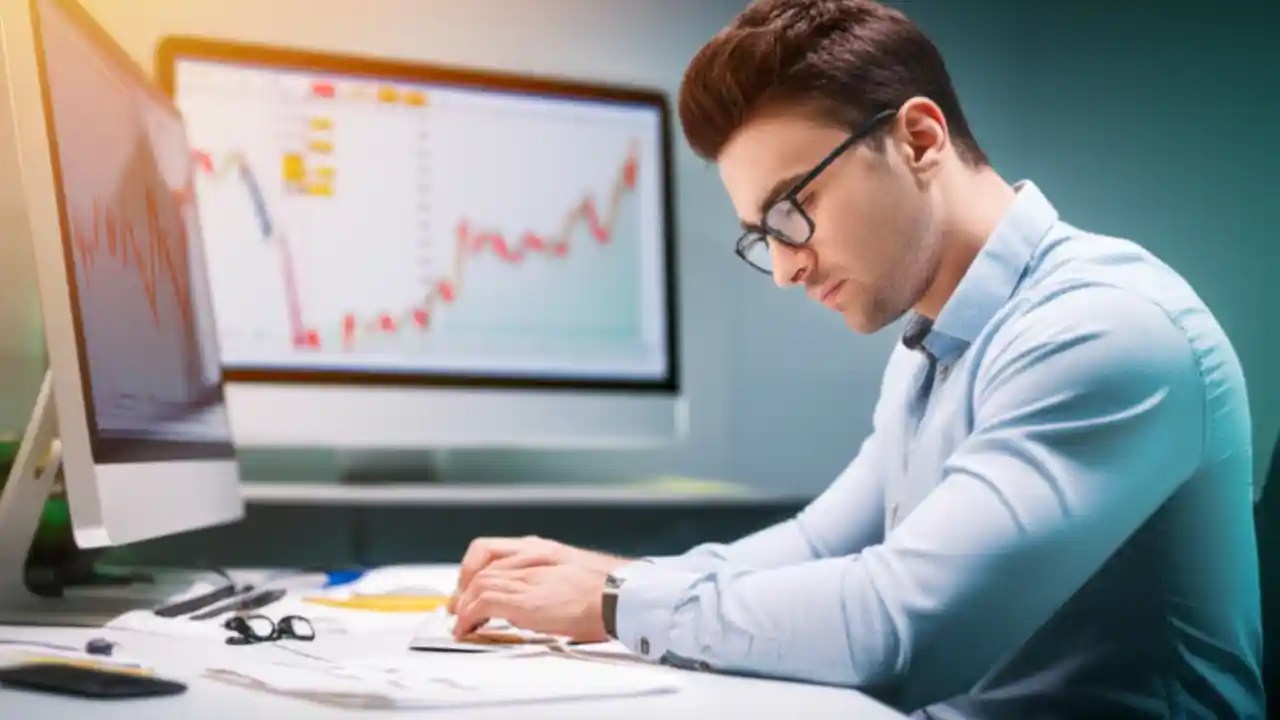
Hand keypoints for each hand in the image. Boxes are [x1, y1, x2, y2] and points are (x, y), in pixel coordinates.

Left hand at [451, 564, 609, 642]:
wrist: (619, 596)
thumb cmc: (608, 589)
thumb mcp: (574, 573)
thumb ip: (550, 579)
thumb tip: (539, 598)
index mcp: (542, 548)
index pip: (491, 549)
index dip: (472, 568)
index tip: (468, 585)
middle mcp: (529, 557)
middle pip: (481, 568)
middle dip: (464, 589)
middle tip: (458, 608)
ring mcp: (525, 578)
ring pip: (478, 584)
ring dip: (464, 605)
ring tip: (461, 624)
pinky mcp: (523, 600)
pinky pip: (482, 604)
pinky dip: (468, 617)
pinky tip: (467, 629)